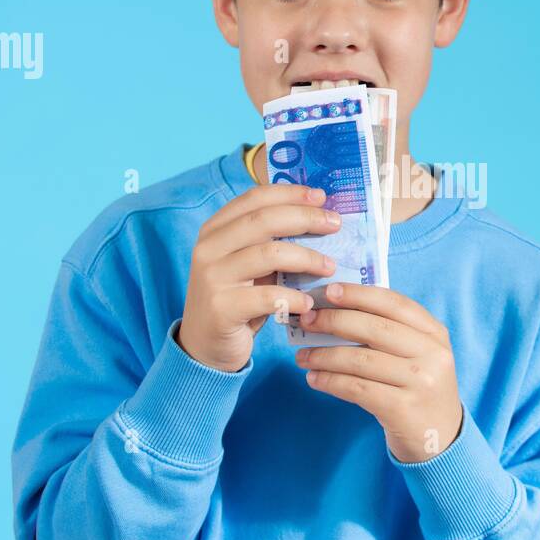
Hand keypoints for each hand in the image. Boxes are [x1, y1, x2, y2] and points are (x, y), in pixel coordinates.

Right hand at [177, 182, 341, 372]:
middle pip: (264, 220)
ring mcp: (212, 277)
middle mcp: (209, 248)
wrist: (204, 346)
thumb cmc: (236, 299)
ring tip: (329, 267)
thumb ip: (271, 242)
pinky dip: (293, 298)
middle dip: (305, 218)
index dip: (290, 193)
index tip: (321, 197)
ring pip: (268, 254)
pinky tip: (308, 304)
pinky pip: (267, 296)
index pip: (254, 198)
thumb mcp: (249, 266)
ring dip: (307, 258)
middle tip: (335, 225)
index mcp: (215, 229)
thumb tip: (320, 221)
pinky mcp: (221, 308)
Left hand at [292, 282, 462, 463]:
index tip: (329, 291)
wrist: (439, 439)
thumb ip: (390, 333)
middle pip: (375, 328)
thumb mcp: (418, 356)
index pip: (394, 303)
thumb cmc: (418, 389)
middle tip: (307, 321)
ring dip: (324, 355)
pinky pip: (357, 388)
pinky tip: (314, 379)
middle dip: (335, 321)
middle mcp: (433, 354)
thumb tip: (335, 311)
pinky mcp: (404, 409)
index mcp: (435, 333)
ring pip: (361, 359)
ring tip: (302, 356)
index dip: (360, 294)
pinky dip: (331, 381)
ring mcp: (421, 382)